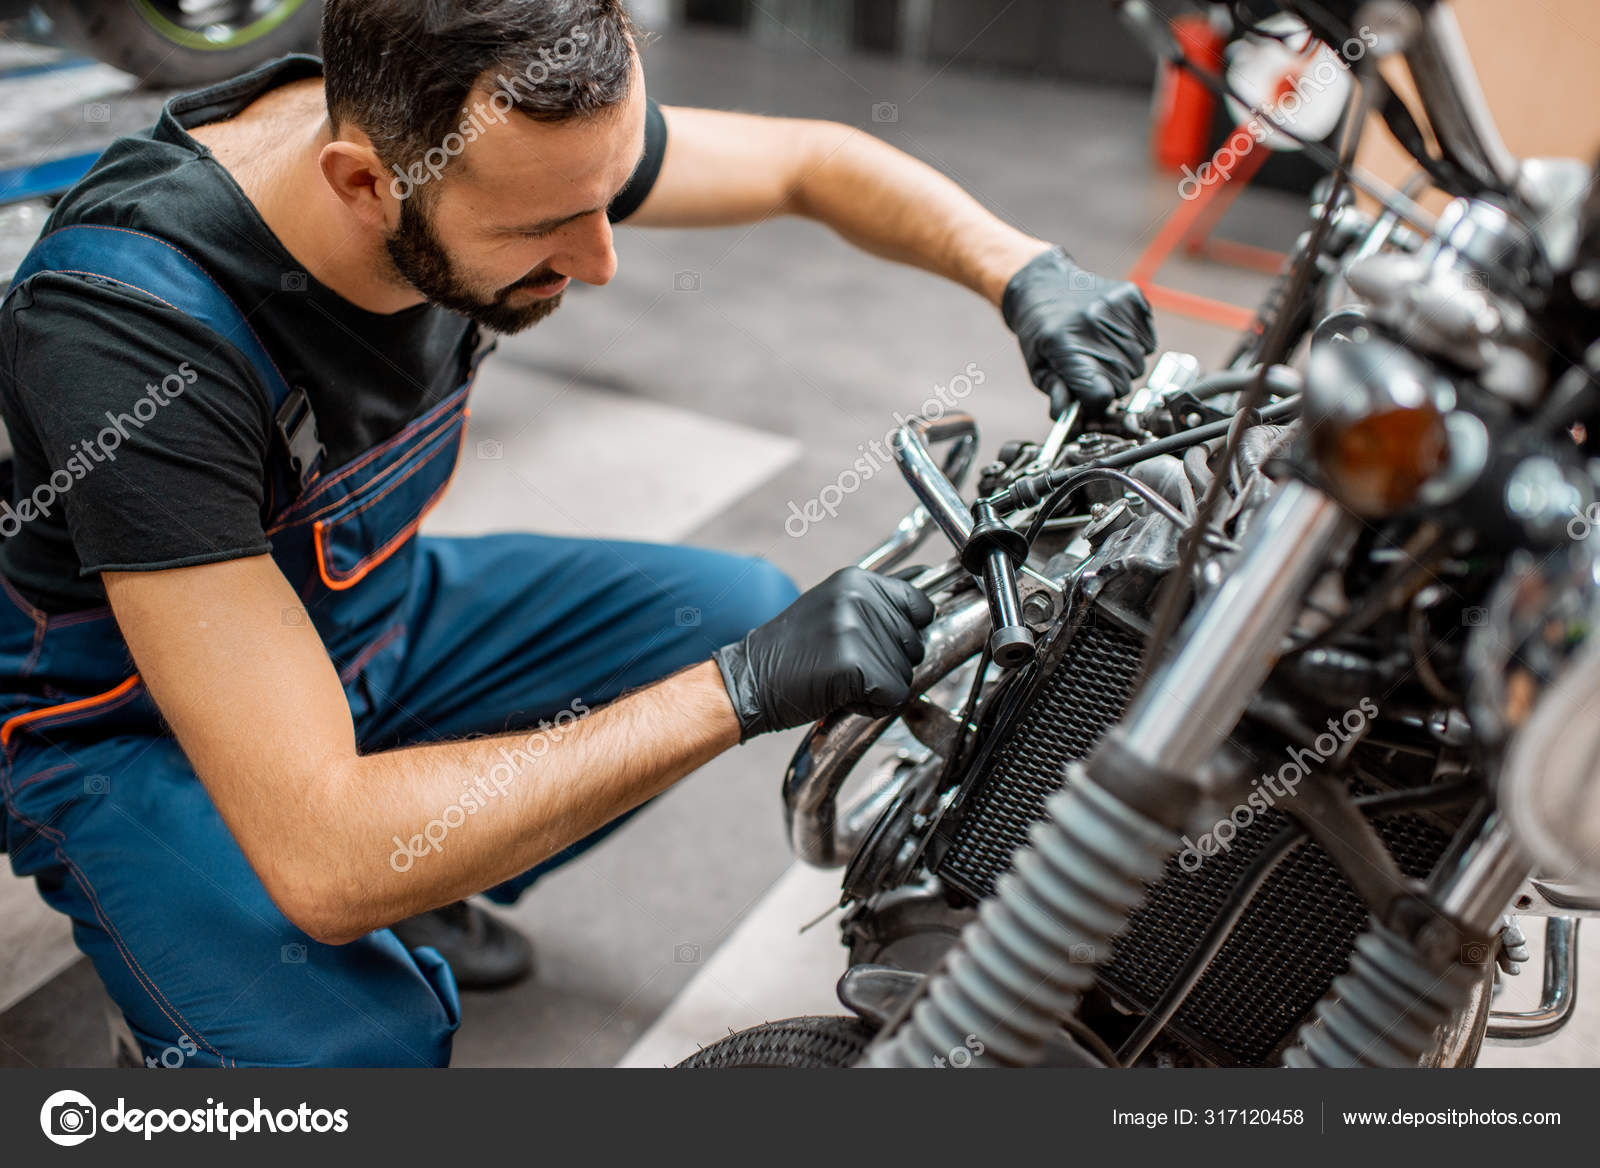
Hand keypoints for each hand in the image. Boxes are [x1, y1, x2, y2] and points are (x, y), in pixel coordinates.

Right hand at [712, 567, 934, 740]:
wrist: (749, 680)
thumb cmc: (790, 652)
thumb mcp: (832, 609)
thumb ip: (875, 605)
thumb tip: (928, 608)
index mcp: (857, 580)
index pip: (921, 605)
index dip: (908, 633)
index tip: (883, 645)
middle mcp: (861, 598)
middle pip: (916, 645)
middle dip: (889, 664)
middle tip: (846, 665)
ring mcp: (859, 629)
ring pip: (907, 674)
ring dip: (879, 687)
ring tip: (839, 678)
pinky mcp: (857, 664)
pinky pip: (894, 696)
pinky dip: (873, 706)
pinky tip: (840, 696)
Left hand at [1002, 246, 1156, 417]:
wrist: (1045, 285)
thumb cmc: (1040, 329)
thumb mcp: (1038, 367)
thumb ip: (1056, 394)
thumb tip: (1068, 419)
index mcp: (1066, 344)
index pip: (1100, 394)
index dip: (1095, 402)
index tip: (1088, 397)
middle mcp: (1093, 325)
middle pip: (1123, 382)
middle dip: (1108, 383)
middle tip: (1091, 368)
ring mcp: (1116, 309)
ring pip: (1139, 364)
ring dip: (1122, 364)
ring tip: (1100, 348)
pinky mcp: (1133, 298)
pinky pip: (1149, 342)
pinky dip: (1136, 345)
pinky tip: (1113, 334)